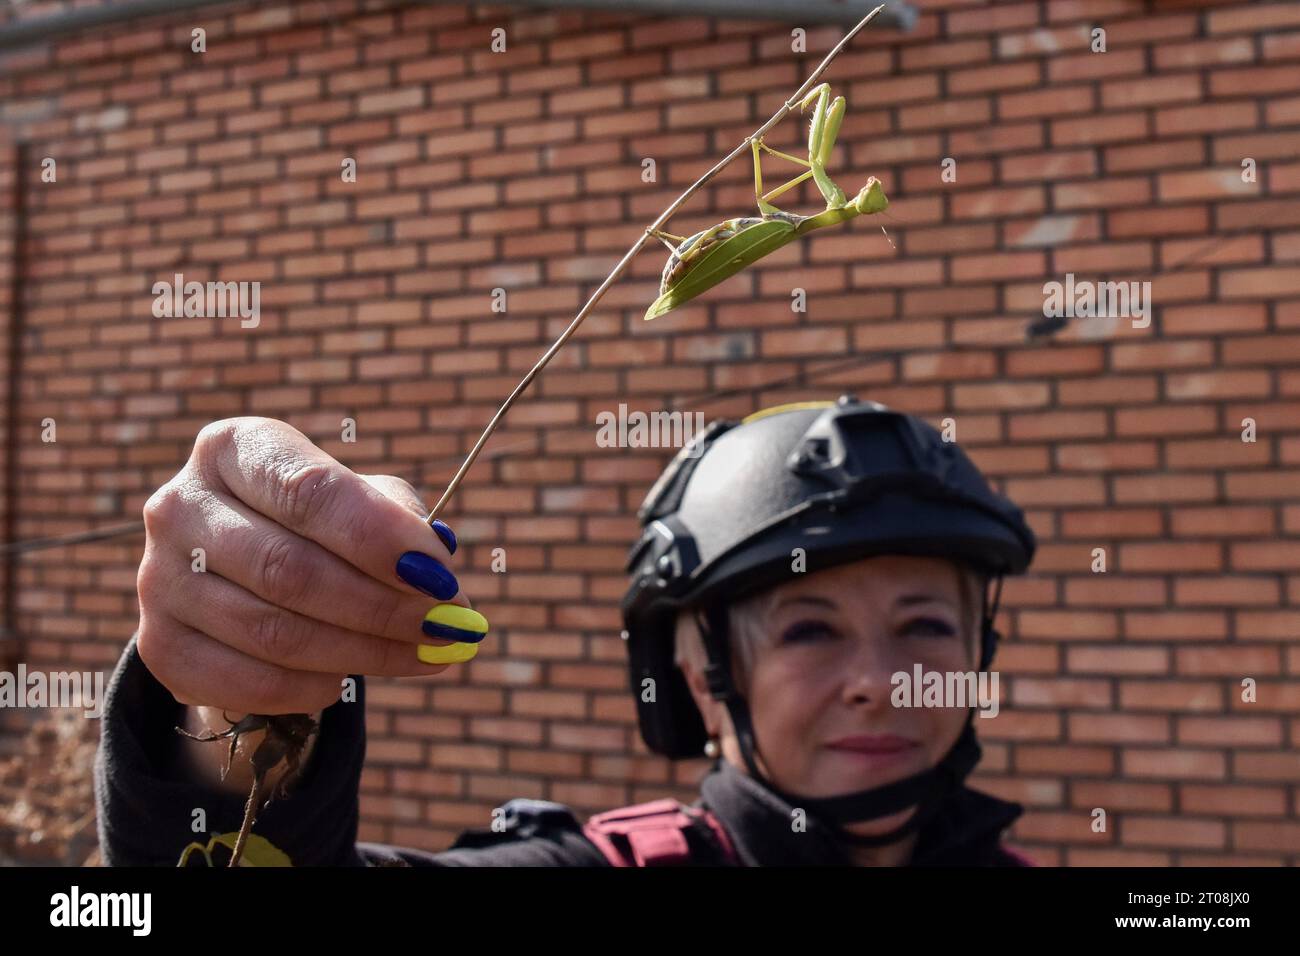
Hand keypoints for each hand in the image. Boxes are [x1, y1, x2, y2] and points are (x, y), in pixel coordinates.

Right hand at [136, 415, 479, 724]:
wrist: (242, 580)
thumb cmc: (322, 526)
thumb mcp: (362, 501)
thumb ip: (400, 522)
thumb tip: (438, 572)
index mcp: (233, 448)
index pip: (308, 491)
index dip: (380, 538)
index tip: (440, 576)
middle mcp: (180, 505)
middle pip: (291, 570)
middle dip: (383, 606)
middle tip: (446, 628)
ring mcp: (158, 578)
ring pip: (274, 632)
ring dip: (363, 652)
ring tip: (425, 655)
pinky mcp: (159, 645)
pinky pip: (246, 681)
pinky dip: (309, 688)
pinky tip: (347, 681)